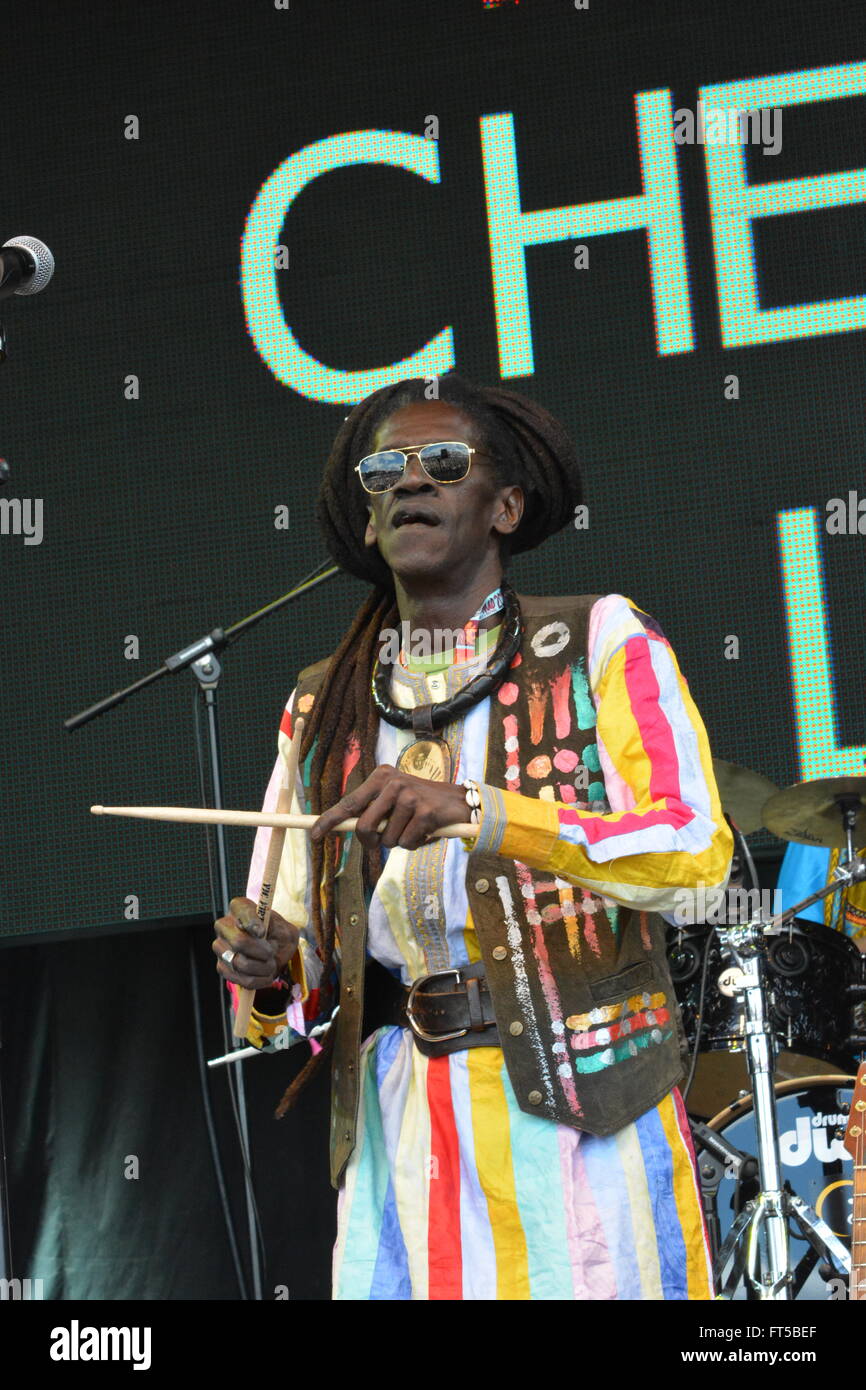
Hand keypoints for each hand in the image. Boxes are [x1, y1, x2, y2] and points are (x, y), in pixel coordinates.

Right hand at [212, 895, 299, 990]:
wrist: (276, 953)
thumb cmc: (279, 936)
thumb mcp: (285, 929)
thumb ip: (277, 928)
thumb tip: (259, 933)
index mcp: (240, 908)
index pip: (242, 911)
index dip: (253, 923)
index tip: (262, 932)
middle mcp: (224, 925)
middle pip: (239, 942)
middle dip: (261, 952)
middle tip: (272, 953)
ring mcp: (220, 947)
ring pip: (240, 963)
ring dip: (262, 968)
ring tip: (271, 965)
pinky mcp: (222, 966)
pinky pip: (239, 979)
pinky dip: (258, 980)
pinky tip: (266, 975)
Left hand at [310, 764, 470, 851]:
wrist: (460, 802)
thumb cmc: (421, 804)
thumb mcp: (394, 800)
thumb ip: (373, 811)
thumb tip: (346, 828)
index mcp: (381, 776)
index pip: (349, 802)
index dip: (329, 821)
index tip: (315, 835)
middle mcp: (393, 782)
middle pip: (365, 828)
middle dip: (371, 843)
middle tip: (384, 841)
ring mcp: (409, 796)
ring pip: (387, 840)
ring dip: (400, 842)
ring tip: (414, 829)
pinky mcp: (425, 812)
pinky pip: (407, 843)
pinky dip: (416, 844)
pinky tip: (427, 832)